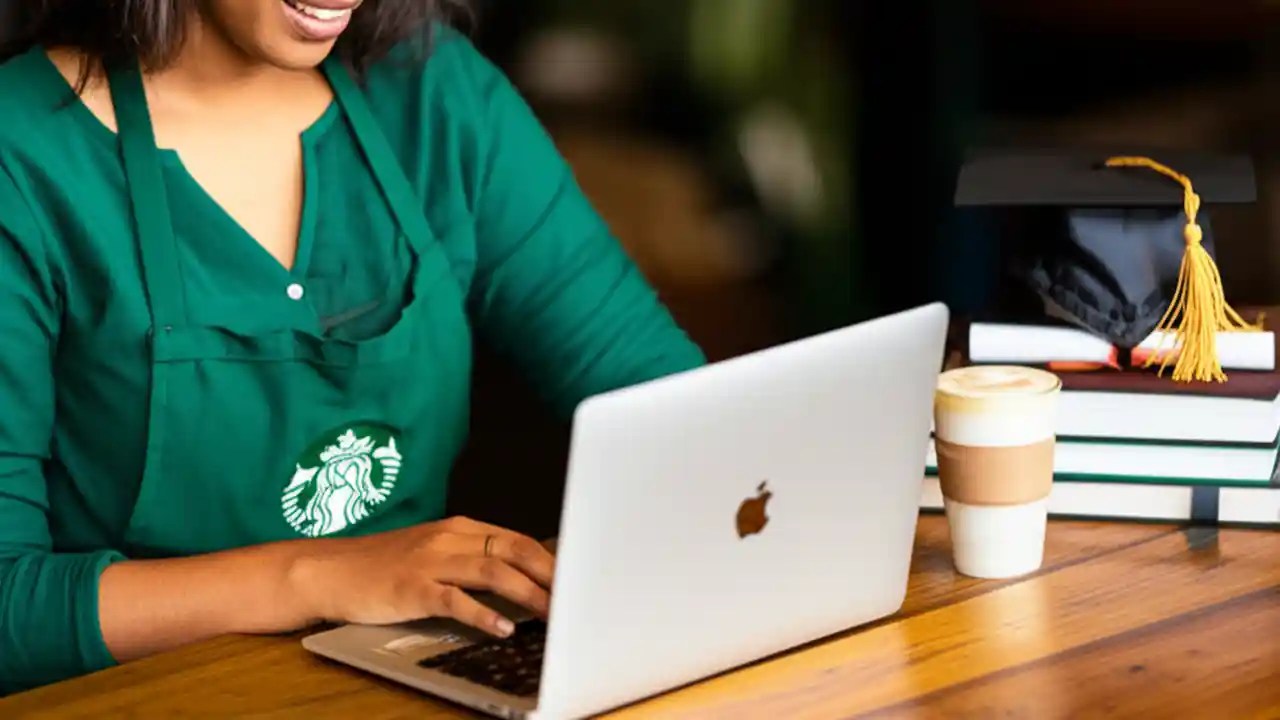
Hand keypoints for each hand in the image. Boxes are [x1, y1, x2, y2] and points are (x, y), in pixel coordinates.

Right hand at [290, 516, 554, 637]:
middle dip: (550, 573)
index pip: (518, 539)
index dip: (551, 559)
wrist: (327, 570)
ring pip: (492, 570)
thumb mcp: (433, 554)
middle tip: (578, 596)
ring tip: (552, 613)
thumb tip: (520, 581)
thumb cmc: (384, 567)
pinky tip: (502, 627)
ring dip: (528, 593)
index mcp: (460, 528)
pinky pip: (454, 598)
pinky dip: (482, 613)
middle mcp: (450, 538)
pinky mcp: (411, 588)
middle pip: (513, 549)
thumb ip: (472, 561)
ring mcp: (430, 562)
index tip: (579, 578)